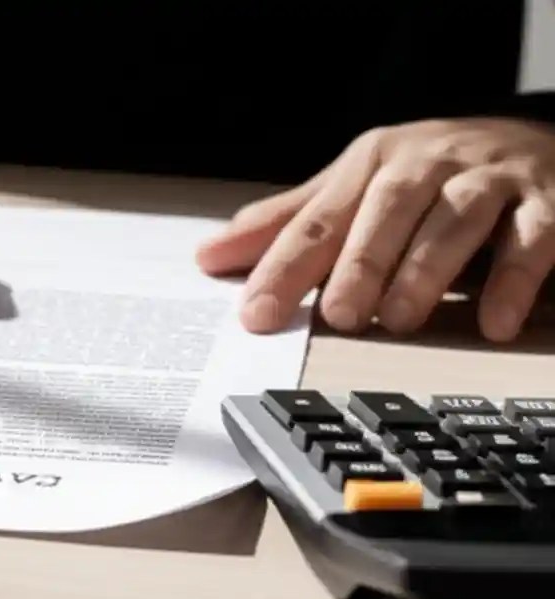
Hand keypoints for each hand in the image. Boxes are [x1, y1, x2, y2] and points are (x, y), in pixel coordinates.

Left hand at [195, 118, 554, 341]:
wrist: (538, 144)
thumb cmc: (431, 179)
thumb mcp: (358, 192)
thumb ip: (291, 225)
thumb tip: (211, 255)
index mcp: (373, 163)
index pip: (319, 219)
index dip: (284, 266)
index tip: (255, 314)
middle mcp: (429, 163)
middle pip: (386, 210)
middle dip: (359, 264)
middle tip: (338, 317)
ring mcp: (491, 179)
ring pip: (456, 219)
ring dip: (425, 270)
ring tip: (399, 320)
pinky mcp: (550, 201)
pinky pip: (532, 238)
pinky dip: (514, 280)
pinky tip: (494, 322)